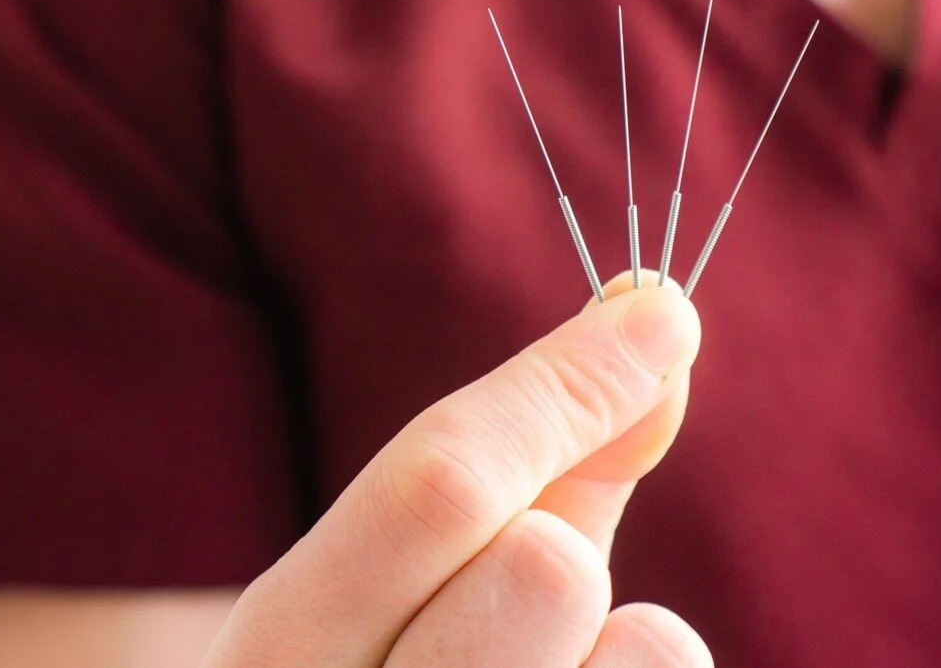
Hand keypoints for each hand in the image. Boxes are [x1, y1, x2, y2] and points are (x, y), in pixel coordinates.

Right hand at [202, 270, 707, 666]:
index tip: (664, 308)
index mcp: (276, 655)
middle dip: (569, 546)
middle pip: (544, 568)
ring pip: (643, 652)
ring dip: (623, 649)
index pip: (436, 482)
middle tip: (537, 583)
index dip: (565, 381)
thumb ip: (537, 461)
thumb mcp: (419, 583)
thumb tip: (656, 329)